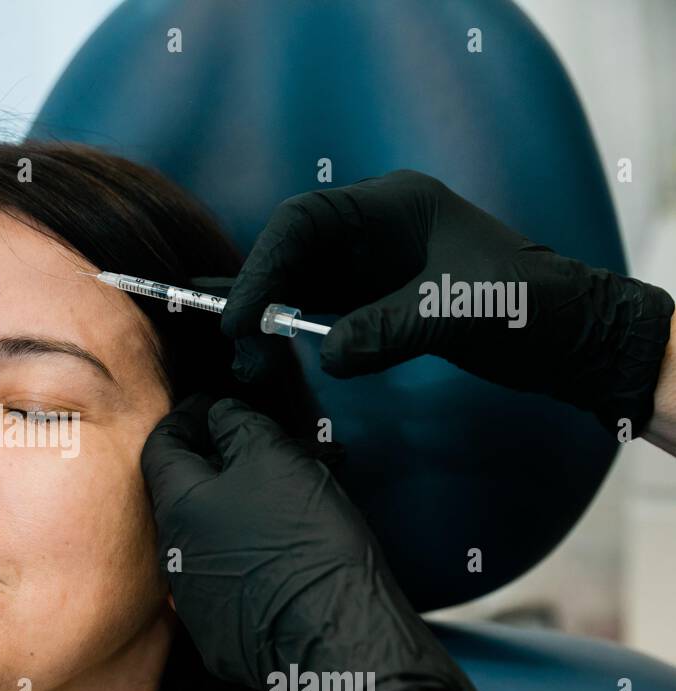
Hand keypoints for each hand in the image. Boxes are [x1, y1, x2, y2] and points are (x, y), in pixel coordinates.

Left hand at [141, 393, 526, 690]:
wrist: (338, 640)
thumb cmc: (307, 543)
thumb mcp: (275, 460)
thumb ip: (236, 427)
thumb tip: (217, 414)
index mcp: (178, 506)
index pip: (162, 445)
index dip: (190, 418)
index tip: (217, 407)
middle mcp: (172, 553)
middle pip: (184, 493)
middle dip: (218, 466)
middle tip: (263, 452)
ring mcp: (193, 599)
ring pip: (208, 538)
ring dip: (237, 514)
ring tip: (286, 503)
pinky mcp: (220, 634)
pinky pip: (230, 582)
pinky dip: (251, 560)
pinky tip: (288, 555)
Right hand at [221, 170, 674, 431]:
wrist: (572, 339)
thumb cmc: (528, 305)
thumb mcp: (461, 310)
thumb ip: (389, 328)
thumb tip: (329, 356)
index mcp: (393, 206)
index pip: (305, 221)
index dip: (265, 264)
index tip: (241, 316)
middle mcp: (372, 231)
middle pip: (292, 253)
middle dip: (259, 296)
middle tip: (239, 347)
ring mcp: (372, 269)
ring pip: (299, 286)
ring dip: (269, 322)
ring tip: (249, 363)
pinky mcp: (374, 305)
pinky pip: (318, 315)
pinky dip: (291, 336)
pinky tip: (266, 356)